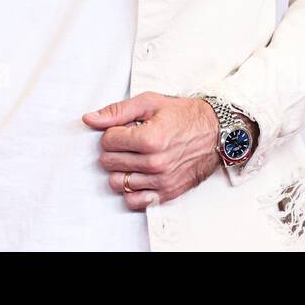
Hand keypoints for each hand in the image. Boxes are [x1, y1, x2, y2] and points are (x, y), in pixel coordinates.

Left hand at [83, 92, 219, 210]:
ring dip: (120, 169)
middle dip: (114, 149)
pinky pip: (134, 201)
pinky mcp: (167, 193)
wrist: (215, 132)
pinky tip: (138, 174)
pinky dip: (131, 190)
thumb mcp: (149, 103)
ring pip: (116, 182)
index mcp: (149, 139)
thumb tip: (90, 119)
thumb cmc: (183, 116)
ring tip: (134, 157)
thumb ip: (117, 111)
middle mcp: (155, 163)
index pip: (107, 141)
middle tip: (128, 142)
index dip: (113, 132)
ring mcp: (161, 181)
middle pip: (108, 162)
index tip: (125, 129)